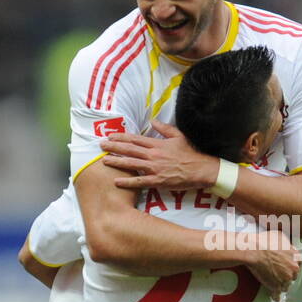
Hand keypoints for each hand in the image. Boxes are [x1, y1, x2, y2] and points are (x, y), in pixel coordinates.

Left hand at [101, 122, 218, 189]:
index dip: (121, 137)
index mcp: (157, 144)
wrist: (201, 169)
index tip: (110, 135)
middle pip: (129, 149)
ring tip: (104, 161)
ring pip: (131, 163)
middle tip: (101, 145)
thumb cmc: (190, 153)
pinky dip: (127, 181)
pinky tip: (116, 181)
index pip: (135, 139)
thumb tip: (153, 120)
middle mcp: (153, 155)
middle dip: (114, 147)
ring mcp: (154, 168)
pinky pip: (139, 181)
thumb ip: (164, 128)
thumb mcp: (178, 136)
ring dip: (116, 162)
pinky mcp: (157, 180)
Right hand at [241, 231, 300, 299]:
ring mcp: (285, 279)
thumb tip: (288, 245)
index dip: (291, 267)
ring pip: (285, 286)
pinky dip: (275, 296)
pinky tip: (274, 297)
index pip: (298, 265)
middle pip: (292, 277)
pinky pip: (277, 294)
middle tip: (280, 277)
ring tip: (276, 287)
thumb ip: (287, 244)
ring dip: (281, 286)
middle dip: (287, 277)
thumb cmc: (264, 242)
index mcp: (296, 257)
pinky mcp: (275, 286)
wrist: (254, 251)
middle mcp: (293, 269)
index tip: (288, 268)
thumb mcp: (281, 237)